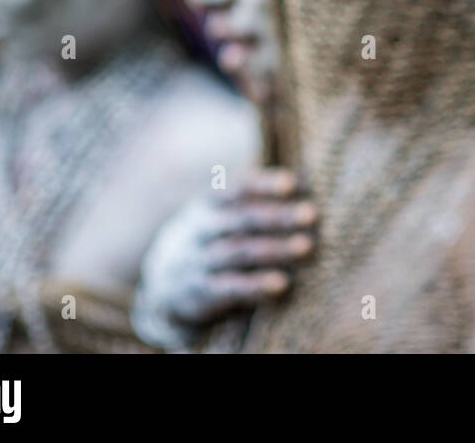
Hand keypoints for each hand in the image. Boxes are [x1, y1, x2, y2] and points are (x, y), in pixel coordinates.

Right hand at [132, 168, 316, 347]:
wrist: (163, 284)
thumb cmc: (213, 240)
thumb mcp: (222, 215)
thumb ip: (255, 200)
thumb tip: (305, 180)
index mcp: (207, 204)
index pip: (235, 189)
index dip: (263, 185)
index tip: (292, 183)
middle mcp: (199, 229)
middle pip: (241, 220)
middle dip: (278, 216)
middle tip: (311, 214)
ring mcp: (197, 262)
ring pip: (237, 252)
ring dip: (274, 249)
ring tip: (306, 246)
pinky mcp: (200, 294)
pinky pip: (228, 288)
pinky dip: (255, 286)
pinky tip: (282, 284)